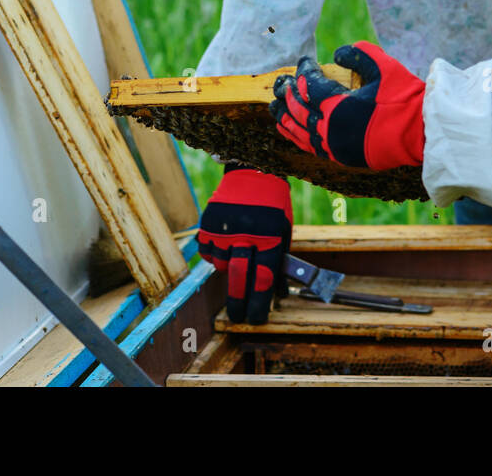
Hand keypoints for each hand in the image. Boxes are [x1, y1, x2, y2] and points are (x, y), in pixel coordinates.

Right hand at [197, 167, 291, 323]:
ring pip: (222, 266)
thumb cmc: (273, 205)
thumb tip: (277, 294)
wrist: (252, 172)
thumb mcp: (283, 230)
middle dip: (238, 302)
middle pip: (240, 278)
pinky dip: (215, 255)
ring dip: (229, 269)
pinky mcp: (208, 223)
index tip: (255, 319)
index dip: (259, 303)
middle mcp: (246, 233)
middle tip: (237, 317)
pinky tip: (225, 244)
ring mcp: (224, 228)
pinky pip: (208, 253)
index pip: (264, 278)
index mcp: (270, 236)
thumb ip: (279, 261)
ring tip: (238, 254)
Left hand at [270, 41, 424, 170]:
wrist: (421, 135)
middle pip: (298, 109)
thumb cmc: (404, 99)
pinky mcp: (341, 157)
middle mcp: (331, 128)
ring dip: (285, 117)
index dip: (304, 71)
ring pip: (299, 131)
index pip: (311, 85)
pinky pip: (310, 146)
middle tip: (281, 82)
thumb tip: (338, 53)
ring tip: (275, 107)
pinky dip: (296, 136)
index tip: (305, 61)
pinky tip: (290, 129)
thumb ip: (359, 55)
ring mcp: (334, 145)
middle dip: (287, 93)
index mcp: (338, 105)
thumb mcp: (384, 68)